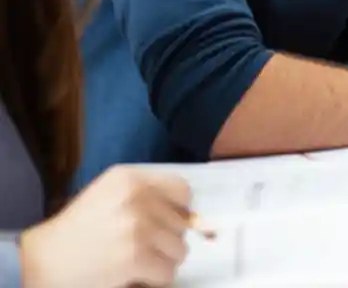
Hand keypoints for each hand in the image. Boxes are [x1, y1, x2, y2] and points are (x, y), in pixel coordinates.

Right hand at [20, 166, 192, 287]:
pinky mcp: (136, 256)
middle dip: (166, 240)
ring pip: (179, 249)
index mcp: (129, 178)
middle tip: (139, 247)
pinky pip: (168, 272)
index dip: (179, 211)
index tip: (167, 223)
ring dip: (162, 260)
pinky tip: (132, 274)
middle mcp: (137, 197)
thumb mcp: (109, 196)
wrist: (44, 260)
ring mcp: (138, 226)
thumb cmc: (77, 231)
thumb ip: (148, 198)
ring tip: (134, 260)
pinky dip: (154, 279)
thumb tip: (195, 218)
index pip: (182, 190)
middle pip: (182, 223)